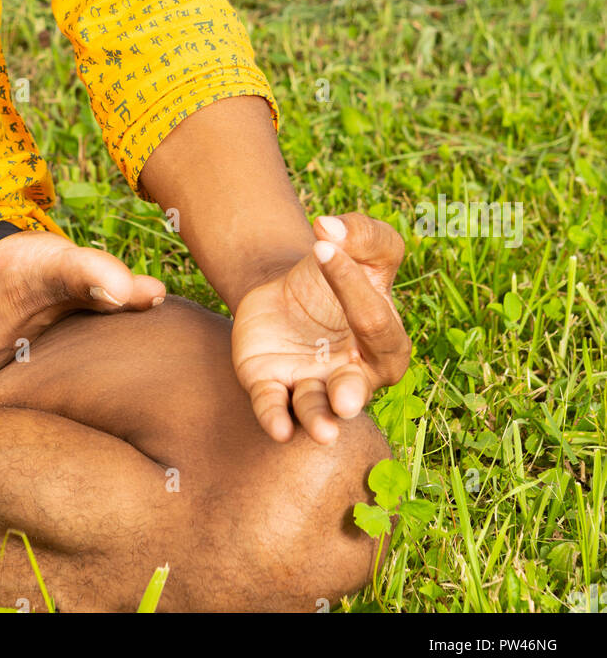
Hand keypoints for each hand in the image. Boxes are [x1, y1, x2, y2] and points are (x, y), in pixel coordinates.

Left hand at [231, 213, 410, 444]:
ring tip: (321, 431)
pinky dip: (276, 418)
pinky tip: (279, 428)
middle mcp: (353, 375)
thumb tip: (328, 227)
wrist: (286, 286)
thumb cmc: (337, 267)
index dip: (350, 282)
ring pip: (316, 410)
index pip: (373, 320)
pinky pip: (275, 407)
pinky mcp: (273, 386)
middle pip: (355, 388)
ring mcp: (312, 384)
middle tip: (345, 401)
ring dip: (317, 420)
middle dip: (350, 398)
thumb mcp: (358, 243)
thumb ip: (361, 232)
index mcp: (385, 342)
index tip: (322, 247)